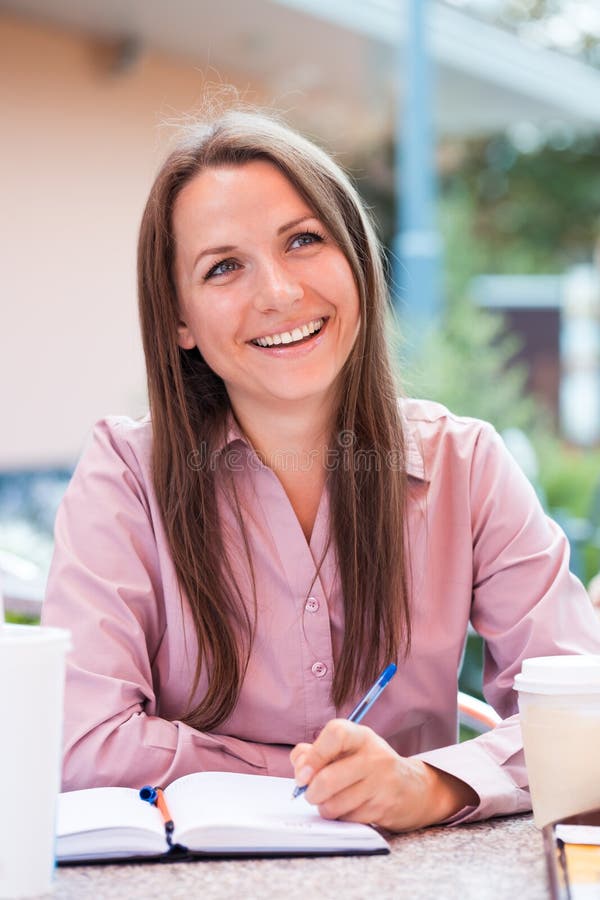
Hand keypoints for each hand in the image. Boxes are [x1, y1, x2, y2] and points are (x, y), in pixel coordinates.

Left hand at [290, 719, 477, 831]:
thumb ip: (317, 751)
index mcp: (361, 736)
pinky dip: (341, 818)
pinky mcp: (384, 808)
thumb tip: (298, 763)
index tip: (302, 773)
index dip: (314, 755)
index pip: (336, 733)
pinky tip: (349, 809)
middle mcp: (374, 757)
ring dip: (325, 807)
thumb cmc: (369, 766)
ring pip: (335, 804)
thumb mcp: (348, 749)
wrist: (414, 789)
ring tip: (330, 802)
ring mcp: (381, 784)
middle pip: (328, 778)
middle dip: (311, 792)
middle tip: (310, 794)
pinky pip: (348, 818)